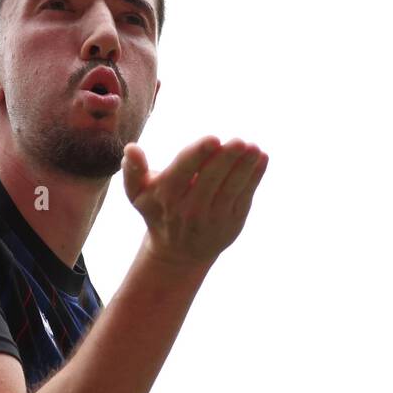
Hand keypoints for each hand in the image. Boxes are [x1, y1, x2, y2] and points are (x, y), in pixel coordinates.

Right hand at [122, 135, 268, 269]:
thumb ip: (133, 171)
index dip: (199, 155)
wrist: (178, 252)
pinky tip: (261, 158)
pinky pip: (245, 196)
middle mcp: (190, 209)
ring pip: (231, 188)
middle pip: (210, 179)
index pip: (183, 172)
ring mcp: (213, 217)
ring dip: (245, 167)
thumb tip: (130, 148)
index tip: (214, 139)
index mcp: (167, 196)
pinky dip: (255, 177)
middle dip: (226, 160)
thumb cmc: (158, 211)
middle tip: (239, 141)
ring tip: (254, 148)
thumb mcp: (138, 195)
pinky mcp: (233, 222)